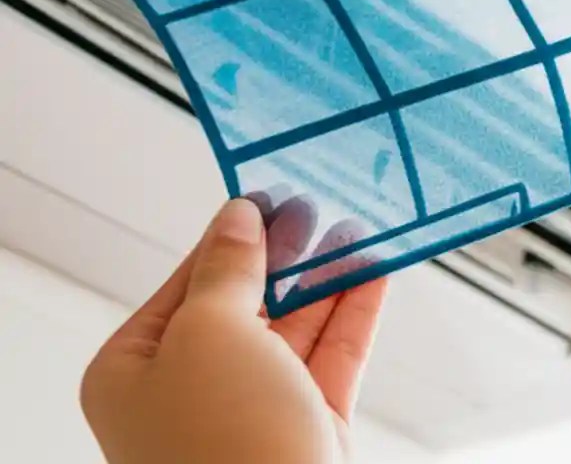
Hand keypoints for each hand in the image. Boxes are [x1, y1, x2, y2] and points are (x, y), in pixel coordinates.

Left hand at [80, 198, 386, 463]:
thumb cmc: (220, 447)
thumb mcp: (210, 332)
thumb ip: (229, 270)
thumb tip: (239, 218)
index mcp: (136, 371)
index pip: (186, 282)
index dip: (231, 235)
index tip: (270, 194)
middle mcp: (191, 393)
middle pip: (247, 303)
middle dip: (287, 255)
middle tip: (320, 207)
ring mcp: (252, 414)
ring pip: (296, 328)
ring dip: (328, 278)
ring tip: (357, 229)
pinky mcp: (306, 430)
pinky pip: (331, 359)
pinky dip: (354, 314)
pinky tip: (372, 273)